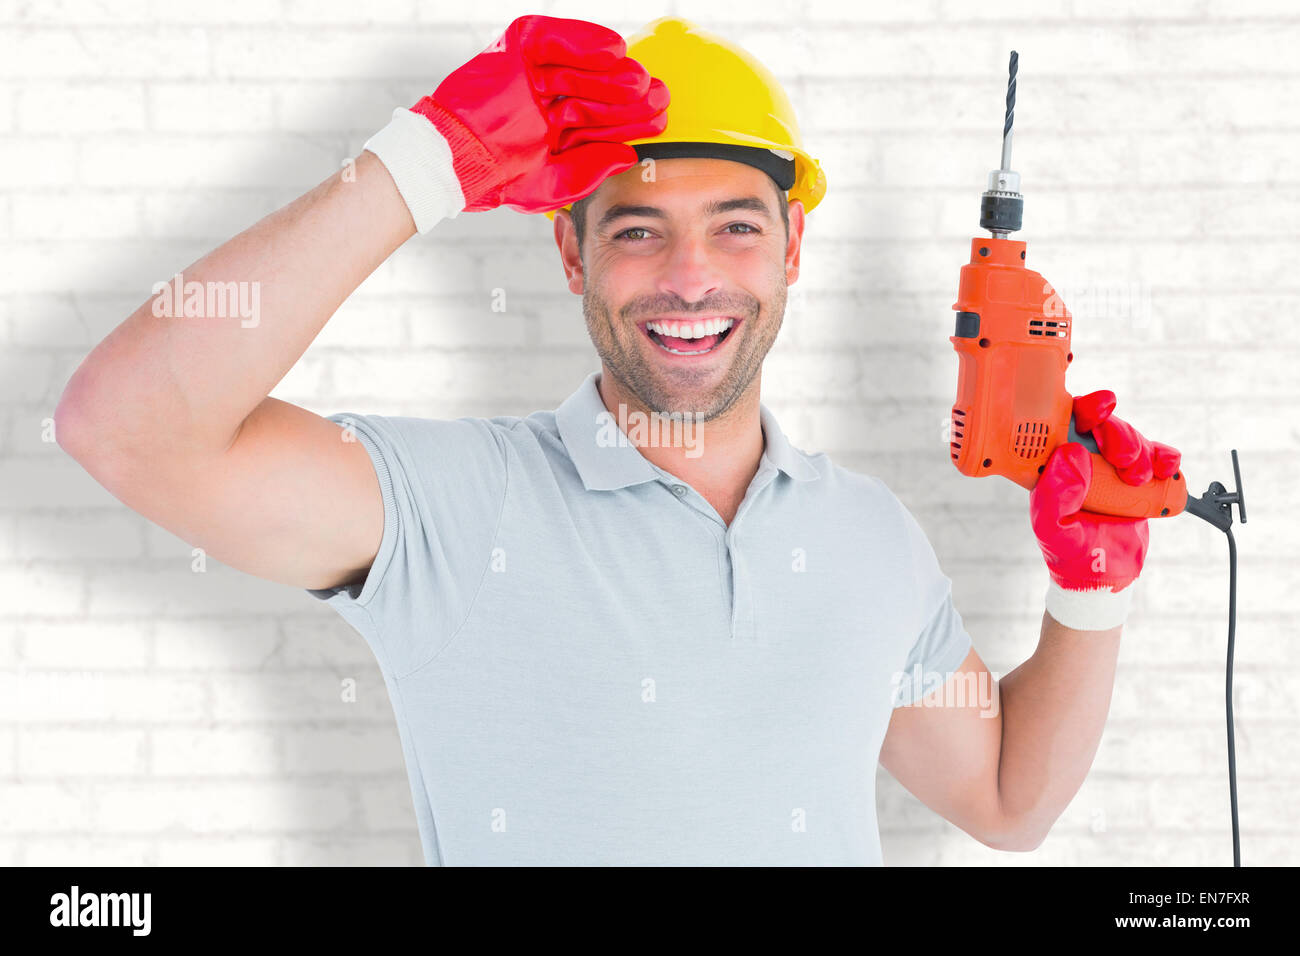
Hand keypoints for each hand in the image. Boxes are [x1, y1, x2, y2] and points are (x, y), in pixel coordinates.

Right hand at [411, 14, 668, 212]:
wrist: (456, 163)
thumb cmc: (500, 179)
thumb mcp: (555, 183)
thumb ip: (592, 170)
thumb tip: (629, 157)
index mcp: (557, 129)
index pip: (601, 120)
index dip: (631, 121)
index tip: (661, 121)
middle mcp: (548, 99)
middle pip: (597, 92)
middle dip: (628, 96)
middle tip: (659, 97)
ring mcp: (533, 74)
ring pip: (581, 67)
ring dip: (611, 72)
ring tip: (638, 79)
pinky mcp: (517, 51)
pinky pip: (555, 39)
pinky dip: (584, 42)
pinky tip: (613, 51)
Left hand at [1030, 390, 1181, 593]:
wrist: (1105, 577)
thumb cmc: (1071, 554)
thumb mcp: (1054, 529)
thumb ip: (1055, 496)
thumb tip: (1072, 454)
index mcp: (1053, 466)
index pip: (1062, 423)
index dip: (1083, 408)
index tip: (1101, 407)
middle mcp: (1081, 460)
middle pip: (1103, 425)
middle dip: (1120, 435)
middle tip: (1126, 460)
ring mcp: (1110, 467)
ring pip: (1131, 437)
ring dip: (1141, 452)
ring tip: (1139, 479)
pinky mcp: (1140, 478)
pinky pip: (1158, 456)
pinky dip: (1166, 457)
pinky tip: (1166, 469)